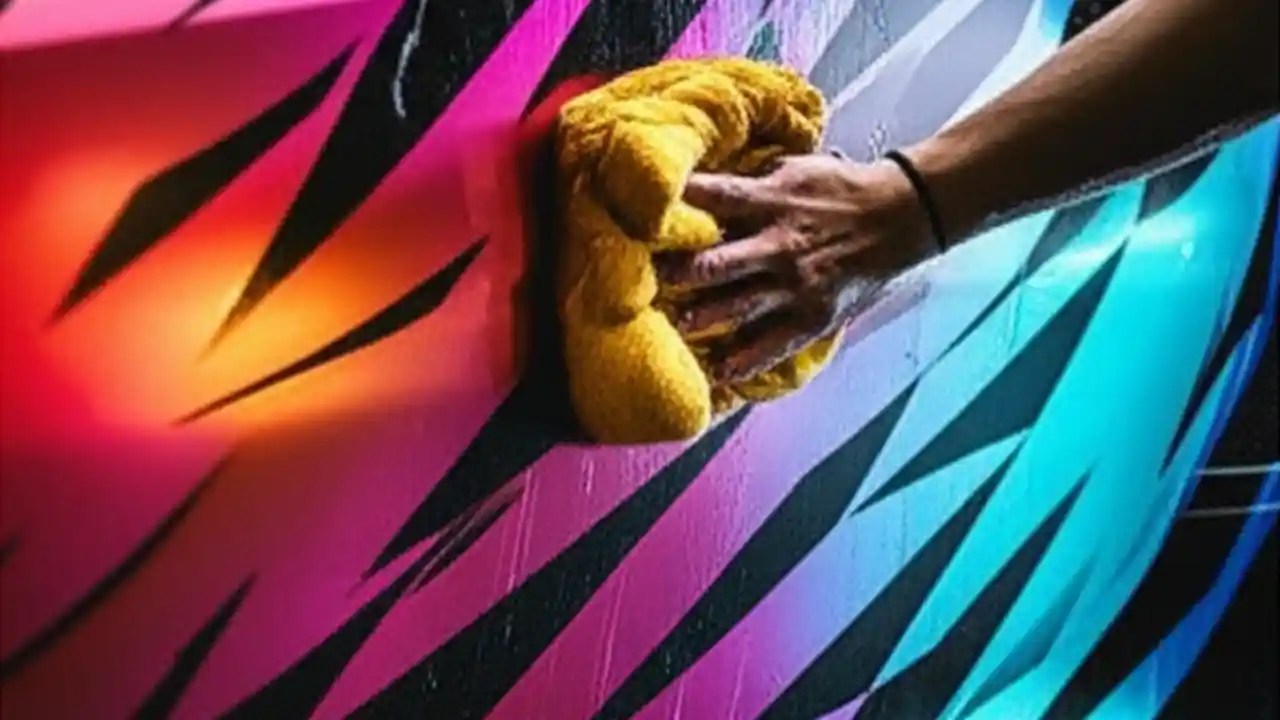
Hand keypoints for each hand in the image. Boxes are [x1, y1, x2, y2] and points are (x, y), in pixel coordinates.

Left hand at [657, 153, 938, 382]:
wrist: (901, 216)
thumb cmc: (841, 189)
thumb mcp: (797, 168)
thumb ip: (753, 178)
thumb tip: (706, 178)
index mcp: (773, 201)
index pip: (717, 197)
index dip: (680, 201)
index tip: (643, 208)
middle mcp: (779, 245)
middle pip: (717, 262)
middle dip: (680, 273)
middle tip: (644, 281)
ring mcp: (796, 285)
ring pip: (738, 306)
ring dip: (702, 317)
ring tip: (673, 325)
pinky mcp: (813, 316)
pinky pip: (774, 344)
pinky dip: (745, 361)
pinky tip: (719, 371)